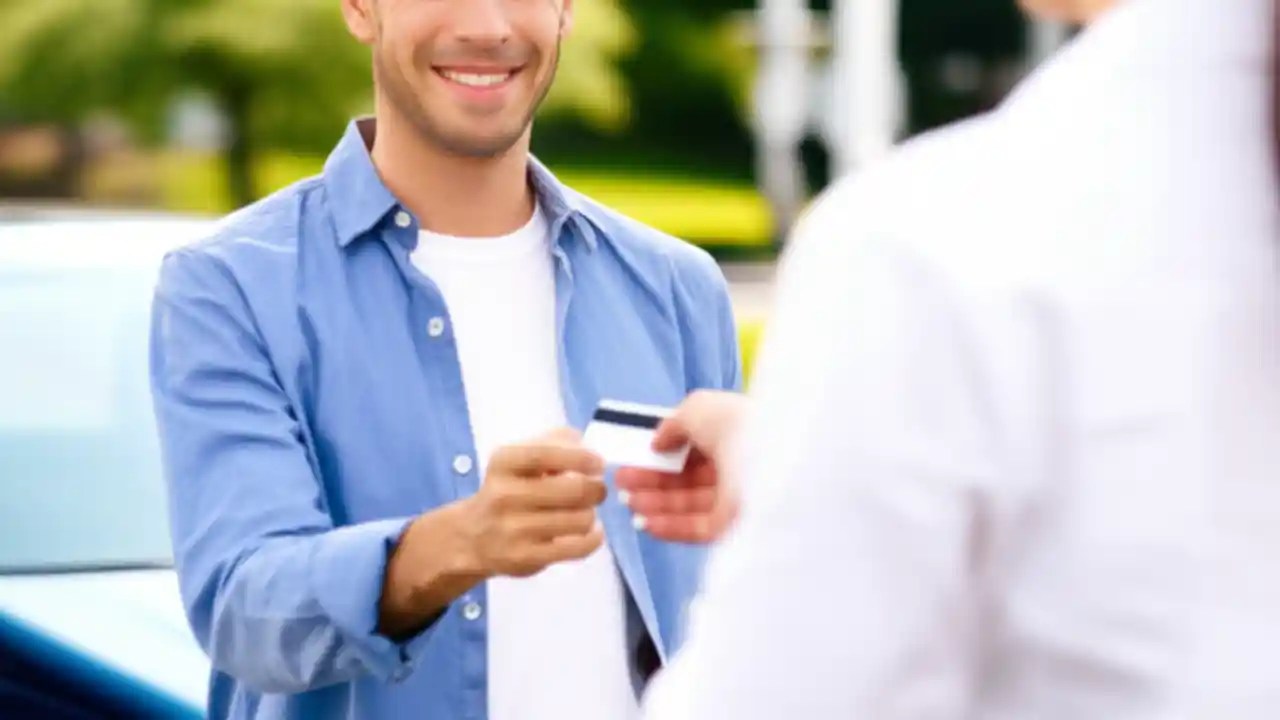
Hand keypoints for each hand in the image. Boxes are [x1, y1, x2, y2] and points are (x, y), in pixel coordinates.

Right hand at [459, 428, 607, 577]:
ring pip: (580, 520)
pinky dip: (593, 538)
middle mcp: (504, 495)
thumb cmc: (506, 489)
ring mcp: (514, 530)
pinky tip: (590, 531)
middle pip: (573, 490)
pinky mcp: (526, 558)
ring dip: (591, 513)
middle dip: (596, 488)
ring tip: (585, 510)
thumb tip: (586, 445)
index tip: (598, 463)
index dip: (579, 457)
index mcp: (504, 463)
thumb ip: (553, 443)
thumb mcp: (519, 458)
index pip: (545, 455)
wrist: (472, 537)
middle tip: (598, 489)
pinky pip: (577, 548)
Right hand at [615, 391, 747, 543]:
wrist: (769, 454)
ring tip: (629, 502)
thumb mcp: (695, 409)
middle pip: (687, 480)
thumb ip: (671, 425)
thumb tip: (657, 443)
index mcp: (732, 435)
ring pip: (689, 506)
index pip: (691, 450)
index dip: (661, 457)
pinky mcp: (736, 525)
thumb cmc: (733, 423)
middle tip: (622, 485)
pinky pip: (698, 529)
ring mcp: (737, 498)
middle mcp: (736, 466)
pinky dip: (670, 527)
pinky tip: (645, 523)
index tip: (632, 461)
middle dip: (652, 483)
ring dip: (656, 506)